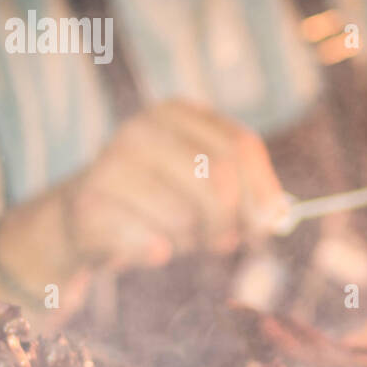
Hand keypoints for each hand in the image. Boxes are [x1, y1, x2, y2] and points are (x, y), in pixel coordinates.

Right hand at [62, 98, 290, 270]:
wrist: (85, 220)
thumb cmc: (162, 201)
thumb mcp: (206, 186)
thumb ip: (248, 195)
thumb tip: (281, 215)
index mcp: (177, 113)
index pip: (241, 144)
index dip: (263, 189)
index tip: (271, 222)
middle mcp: (141, 129)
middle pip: (217, 177)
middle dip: (230, 221)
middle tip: (225, 241)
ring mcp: (110, 165)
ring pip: (184, 216)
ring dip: (191, 241)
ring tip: (176, 236)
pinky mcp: (89, 207)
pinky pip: (150, 242)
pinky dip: (160, 253)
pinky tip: (149, 246)